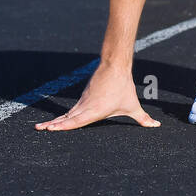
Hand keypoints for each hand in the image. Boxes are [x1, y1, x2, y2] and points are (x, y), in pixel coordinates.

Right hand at [34, 62, 159, 130]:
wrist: (115, 66)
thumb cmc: (124, 88)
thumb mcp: (133, 106)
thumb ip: (143, 118)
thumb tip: (156, 125)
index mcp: (96, 110)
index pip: (77, 120)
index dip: (65, 125)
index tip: (52, 128)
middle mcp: (86, 107)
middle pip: (67, 118)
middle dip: (53, 125)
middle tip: (40, 129)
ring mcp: (82, 102)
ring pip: (66, 114)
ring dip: (54, 121)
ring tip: (41, 127)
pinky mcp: (82, 98)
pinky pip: (70, 110)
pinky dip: (61, 117)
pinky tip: (54, 122)